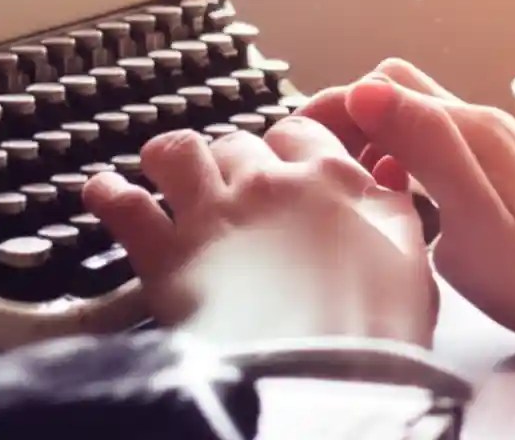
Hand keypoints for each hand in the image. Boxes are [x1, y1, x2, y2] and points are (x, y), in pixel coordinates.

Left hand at [81, 119, 437, 347]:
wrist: (318, 382)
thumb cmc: (374, 334)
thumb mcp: (410, 262)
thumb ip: (393, 210)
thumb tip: (386, 176)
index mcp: (333, 180)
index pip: (300, 133)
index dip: (288, 149)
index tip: (287, 169)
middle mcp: (269, 184)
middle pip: (239, 144)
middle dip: (234, 164)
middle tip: (235, 193)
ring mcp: (213, 213)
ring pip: (177, 153)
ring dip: (171, 160)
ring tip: (165, 174)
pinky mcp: (166, 254)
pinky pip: (123, 205)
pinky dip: (109, 195)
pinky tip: (103, 192)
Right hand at [302, 59, 514, 346]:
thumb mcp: (472, 219)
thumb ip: (425, 150)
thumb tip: (366, 90)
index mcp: (467, 129)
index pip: (378, 87)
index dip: (331, 109)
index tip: (297, 150)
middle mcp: (478, 122)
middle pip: (393, 89)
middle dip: (348, 117)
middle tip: (321, 169)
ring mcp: (489, 143)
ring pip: (411, 116)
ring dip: (373, 139)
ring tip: (353, 190)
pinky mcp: (494, 167)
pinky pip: (432, 143)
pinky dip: (401, 159)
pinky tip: (399, 201)